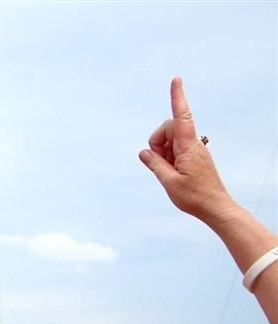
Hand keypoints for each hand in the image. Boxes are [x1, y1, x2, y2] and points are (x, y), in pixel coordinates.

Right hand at [138, 78, 233, 221]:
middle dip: (157, 140)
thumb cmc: (195, 197)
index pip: (181, 116)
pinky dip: (167, 157)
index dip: (177, 97)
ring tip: (167, 171)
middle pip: (168, 128)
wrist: (215, 207)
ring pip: (170, 139)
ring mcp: (193, 149)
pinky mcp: (193, 156)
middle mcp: (193, 144)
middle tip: (159, 161)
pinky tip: (171, 171)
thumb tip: (144, 152)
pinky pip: (175, 149)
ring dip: (162, 151)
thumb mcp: (169, 182)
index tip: (176, 80)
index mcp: (188, 147)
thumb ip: (155, 164)